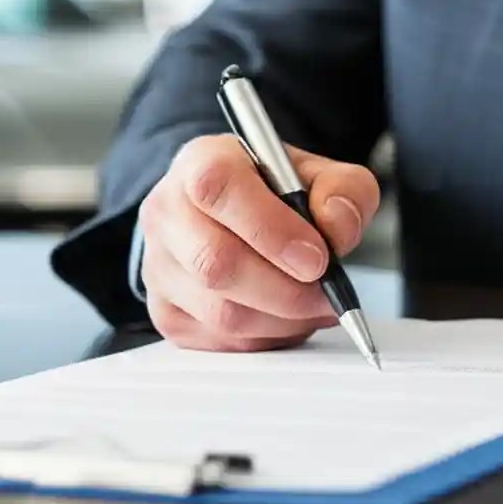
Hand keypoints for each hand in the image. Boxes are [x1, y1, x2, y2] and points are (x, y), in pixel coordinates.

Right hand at [139, 135, 380, 351]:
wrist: (232, 214)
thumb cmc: (272, 192)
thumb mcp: (319, 174)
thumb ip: (344, 189)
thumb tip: (337, 225)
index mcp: (201, 162)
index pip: (217, 189)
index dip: (271, 229)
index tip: (316, 257)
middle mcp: (168, 211)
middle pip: (216, 264)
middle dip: (287, 291)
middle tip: (326, 293)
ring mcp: (159, 265)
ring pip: (222, 313)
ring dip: (283, 320)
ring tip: (313, 305)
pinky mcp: (165, 312)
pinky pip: (220, 342)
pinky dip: (266, 338)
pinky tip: (284, 316)